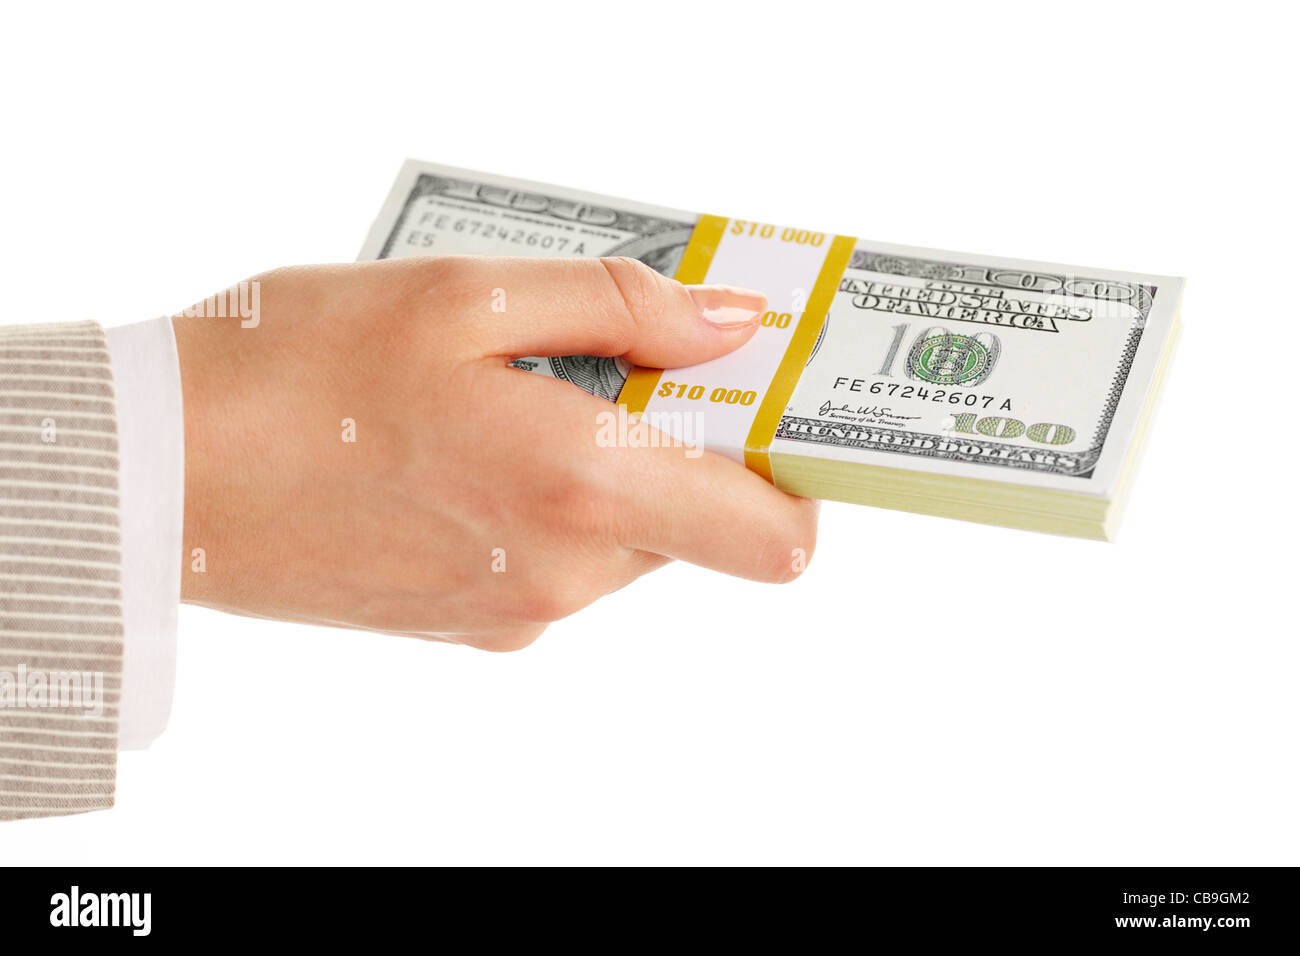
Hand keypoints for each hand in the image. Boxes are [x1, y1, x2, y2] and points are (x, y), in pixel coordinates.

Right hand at [172, 256, 818, 649]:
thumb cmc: (298, 370)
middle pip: (697, 520)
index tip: (761, 401)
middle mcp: (568, 573)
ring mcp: (522, 613)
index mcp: (584, 486)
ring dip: (604, 465)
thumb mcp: (470, 297)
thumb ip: (625, 309)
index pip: (774, 534)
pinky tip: (466, 449)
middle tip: (606, 360)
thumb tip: (730, 324)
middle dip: (677, 440)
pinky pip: (561, 562)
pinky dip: (547, 502)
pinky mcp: (476, 627)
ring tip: (510, 396)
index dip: (790, 468)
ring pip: (626, 538)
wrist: (163, 477)